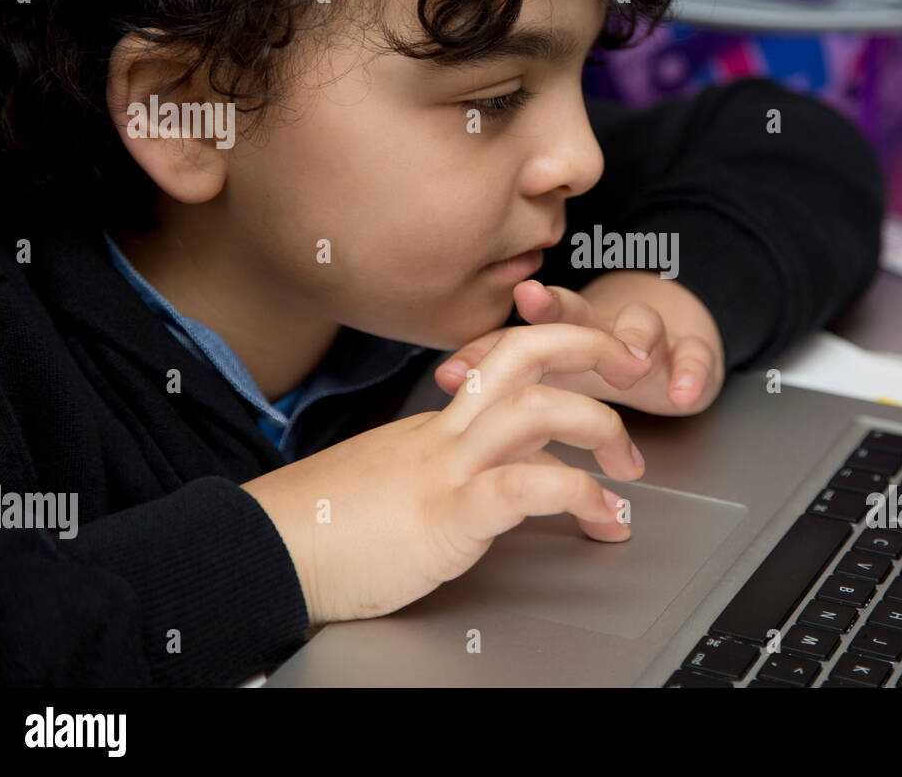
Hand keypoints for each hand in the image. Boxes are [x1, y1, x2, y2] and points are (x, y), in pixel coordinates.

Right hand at [241, 324, 650, 625]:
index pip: (504, 359)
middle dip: (589, 349)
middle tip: (636, 371)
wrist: (264, 553)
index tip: (595, 364)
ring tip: (632, 465)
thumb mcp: (392, 485)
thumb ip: (440, 472)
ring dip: (600, 426)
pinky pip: (526, 486)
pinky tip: (603, 517)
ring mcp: (446, 467)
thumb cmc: (323, 526)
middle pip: (524, 355)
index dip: (556, 348)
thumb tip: (488, 487)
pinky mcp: (447, 514)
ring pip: (536, 407)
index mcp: (435, 422)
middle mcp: (445, 432)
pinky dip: (579, 495)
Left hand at [434, 272, 725, 415]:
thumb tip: (445, 378)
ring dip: (633, 337)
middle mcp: (601, 328)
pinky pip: (696, 356)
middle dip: (552, 306)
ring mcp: (650, 338)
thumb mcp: (559, 372)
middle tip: (530, 299)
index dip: (485, 351)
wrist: (680, 337)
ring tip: (632, 360)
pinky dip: (691, 372)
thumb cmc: (604, 359)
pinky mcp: (693, 351)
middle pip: (575, 310)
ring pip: (641, 323)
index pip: (517, 338)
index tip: (451, 372)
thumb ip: (508, 374)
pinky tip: (683, 391)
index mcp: (561, 335)